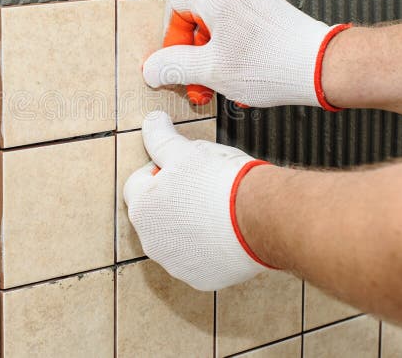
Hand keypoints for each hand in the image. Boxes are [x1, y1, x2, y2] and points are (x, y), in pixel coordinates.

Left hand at [123, 111, 273, 290]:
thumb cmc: (221, 182)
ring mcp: (176, 264)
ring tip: (217, 211)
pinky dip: (209, 249)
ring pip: (177, 239)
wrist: (261, 215)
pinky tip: (227, 234)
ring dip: (190, 226)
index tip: (183, 170)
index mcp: (142, 208)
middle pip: (156, 214)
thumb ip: (161, 138)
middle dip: (174, 201)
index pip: (139, 183)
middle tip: (203, 189)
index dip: (161, 171)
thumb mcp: (185, 151)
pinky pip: (199, 260)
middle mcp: (152, 241)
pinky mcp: (201, 279)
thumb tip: (151, 122)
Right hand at [143, 0, 349, 109]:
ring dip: (214, 57)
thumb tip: (152, 67)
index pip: (177, 2)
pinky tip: (244, 80)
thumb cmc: (272, 65)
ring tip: (221, 85)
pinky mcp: (276, 15)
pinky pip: (243, 31)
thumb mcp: (210, 71)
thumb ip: (175, 66)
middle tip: (198, 81)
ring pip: (221, 26)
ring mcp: (260, 2)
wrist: (323, 67)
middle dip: (194, 53)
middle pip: (199, 17)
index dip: (170, 33)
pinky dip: (235, 54)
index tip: (177, 59)